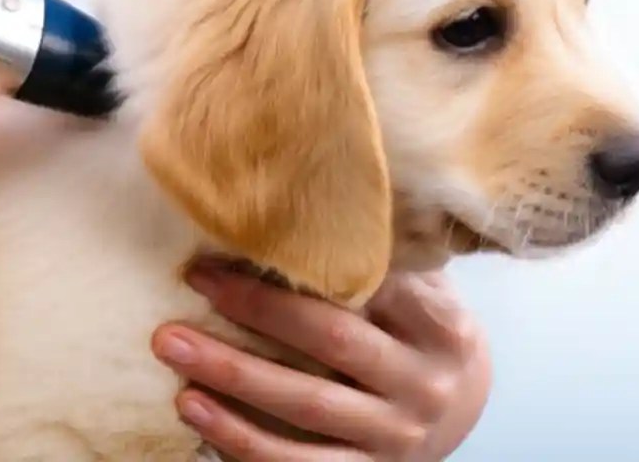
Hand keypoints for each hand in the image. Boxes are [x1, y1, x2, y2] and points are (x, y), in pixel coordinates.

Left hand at [152, 263, 490, 460]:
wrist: (465, 408)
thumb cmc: (420, 330)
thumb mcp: (421, 288)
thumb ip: (380, 255)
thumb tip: (298, 202)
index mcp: (441, 326)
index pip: (371, 283)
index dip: (307, 261)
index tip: (243, 234)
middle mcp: (425, 384)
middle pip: (332, 339)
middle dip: (257, 308)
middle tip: (194, 278)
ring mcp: (397, 436)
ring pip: (306, 403)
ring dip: (233, 374)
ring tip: (173, 344)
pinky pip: (296, 461)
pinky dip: (240, 436)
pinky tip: (192, 407)